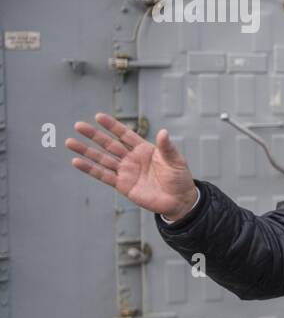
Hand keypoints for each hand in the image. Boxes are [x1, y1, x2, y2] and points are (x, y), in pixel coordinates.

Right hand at [66, 112, 198, 218]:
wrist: (179, 201)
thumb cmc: (180, 178)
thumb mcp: (176, 161)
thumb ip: (167, 147)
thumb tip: (163, 132)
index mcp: (144, 149)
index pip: (125, 134)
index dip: (112, 126)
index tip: (98, 116)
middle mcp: (132, 158)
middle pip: (109, 144)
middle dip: (94, 135)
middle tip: (78, 125)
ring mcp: (126, 171)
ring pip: (102, 159)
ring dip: (86, 151)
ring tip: (70, 142)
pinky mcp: (122, 185)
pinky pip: (103, 175)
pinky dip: (90, 169)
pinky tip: (77, 162)